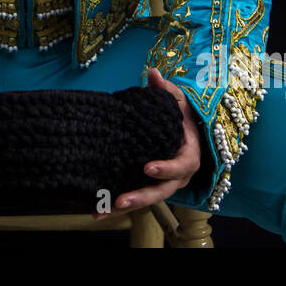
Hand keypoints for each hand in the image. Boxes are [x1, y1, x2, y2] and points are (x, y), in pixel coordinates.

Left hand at [93, 66, 201, 218]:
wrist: (185, 134)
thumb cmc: (181, 117)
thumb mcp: (179, 102)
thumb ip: (167, 91)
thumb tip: (154, 74)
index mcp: (188, 156)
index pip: (181, 166)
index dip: (166, 168)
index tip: (147, 167)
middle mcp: (178, 177)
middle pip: (162, 191)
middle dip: (141, 197)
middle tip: (121, 200)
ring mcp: (163, 185)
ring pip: (146, 200)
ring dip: (125, 207)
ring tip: (102, 210)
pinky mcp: (148, 188)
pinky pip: (134, 199)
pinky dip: (115, 207)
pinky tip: (96, 211)